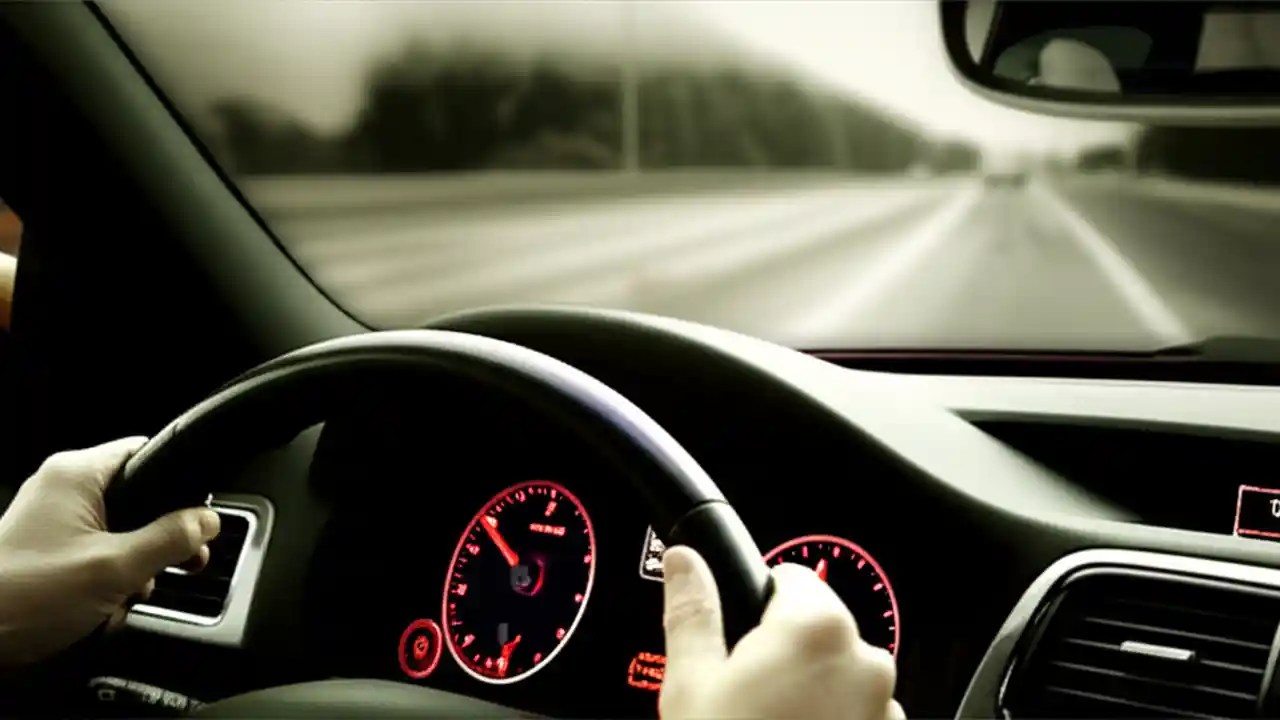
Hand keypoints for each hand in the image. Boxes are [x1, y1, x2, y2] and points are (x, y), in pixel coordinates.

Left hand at [0, 437, 219, 667]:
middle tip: (183, 562)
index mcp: (77, 474)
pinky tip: (110, 603)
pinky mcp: (47, 549)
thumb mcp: (115, 568)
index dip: (182, 484)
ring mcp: (52, 519)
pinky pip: (97, 550)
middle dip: (162, 536)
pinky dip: (111, 575)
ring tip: (131, 593)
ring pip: (121, 529)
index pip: (148, 453)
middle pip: (139, 497)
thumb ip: (170, 540)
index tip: (201, 518)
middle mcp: (63, 489)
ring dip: (136, 564)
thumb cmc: (25, 596)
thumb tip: (208, 521)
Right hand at [660, 546, 903, 719]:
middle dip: (782, 652)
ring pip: (839, 676)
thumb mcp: (692, 684)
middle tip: (742, 694)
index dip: (755, 605)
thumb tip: (684, 561)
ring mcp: (886, 707)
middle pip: (816, 628)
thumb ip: (693, 612)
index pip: (789, 578)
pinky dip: (833, 719)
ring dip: (811, 691)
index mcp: (817, 628)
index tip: (736, 639)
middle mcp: (866, 662)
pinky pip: (859, 713)